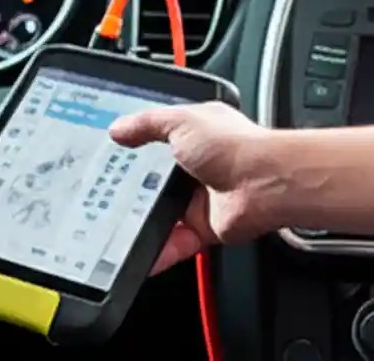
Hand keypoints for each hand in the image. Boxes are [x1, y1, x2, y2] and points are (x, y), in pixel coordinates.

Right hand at [109, 101, 275, 274]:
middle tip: (108, 197)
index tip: (113, 158)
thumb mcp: (180, 121)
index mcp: (195, 135)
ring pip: (164, 217)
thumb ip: (146, 124)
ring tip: (116, 229)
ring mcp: (202, 199)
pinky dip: (160, 251)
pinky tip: (142, 253)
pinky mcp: (206, 228)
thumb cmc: (234, 146)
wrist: (265, 183)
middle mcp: (199, 168)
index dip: (137, 148)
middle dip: (135, 191)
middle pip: (158, 183)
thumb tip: (120, 128)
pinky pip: (177, 243)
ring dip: (144, 224)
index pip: (158, 141)